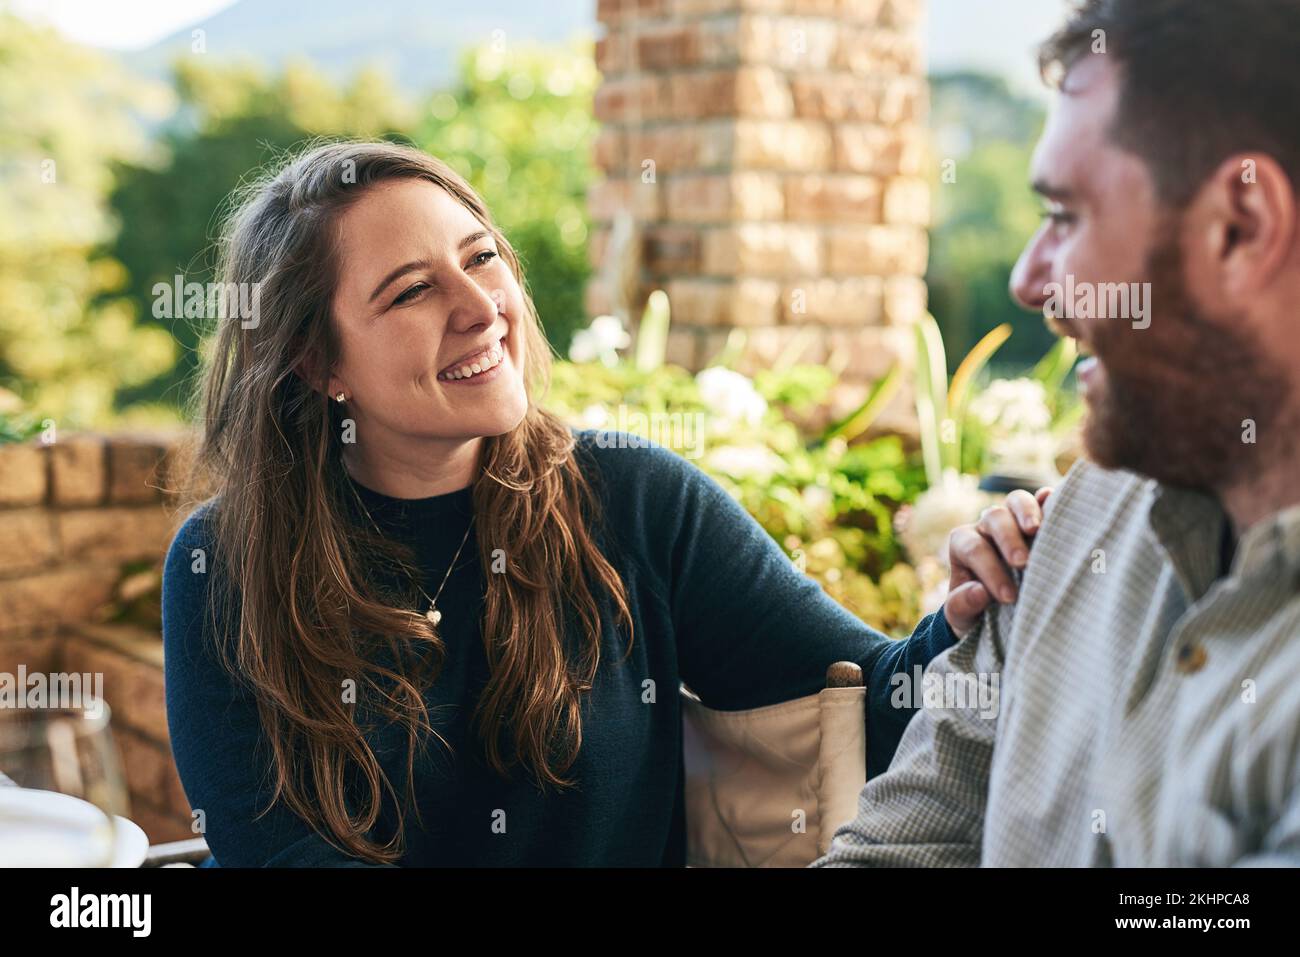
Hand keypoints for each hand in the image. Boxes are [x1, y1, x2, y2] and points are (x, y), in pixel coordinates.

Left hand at [944, 487, 1052, 636]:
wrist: (993, 610)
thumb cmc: (976, 610)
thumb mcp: (961, 615)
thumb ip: (963, 604)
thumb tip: (980, 592)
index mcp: (963, 544)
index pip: (974, 549)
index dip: (990, 570)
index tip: (1008, 597)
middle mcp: (986, 527)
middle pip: (994, 517)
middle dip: (1008, 539)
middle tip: (1022, 563)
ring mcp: (1013, 519)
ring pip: (1016, 501)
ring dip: (1027, 512)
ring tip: (1037, 530)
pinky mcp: (1037, 519)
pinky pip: (1042, 501)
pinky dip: (1049, 500)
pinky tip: (1056, 500)